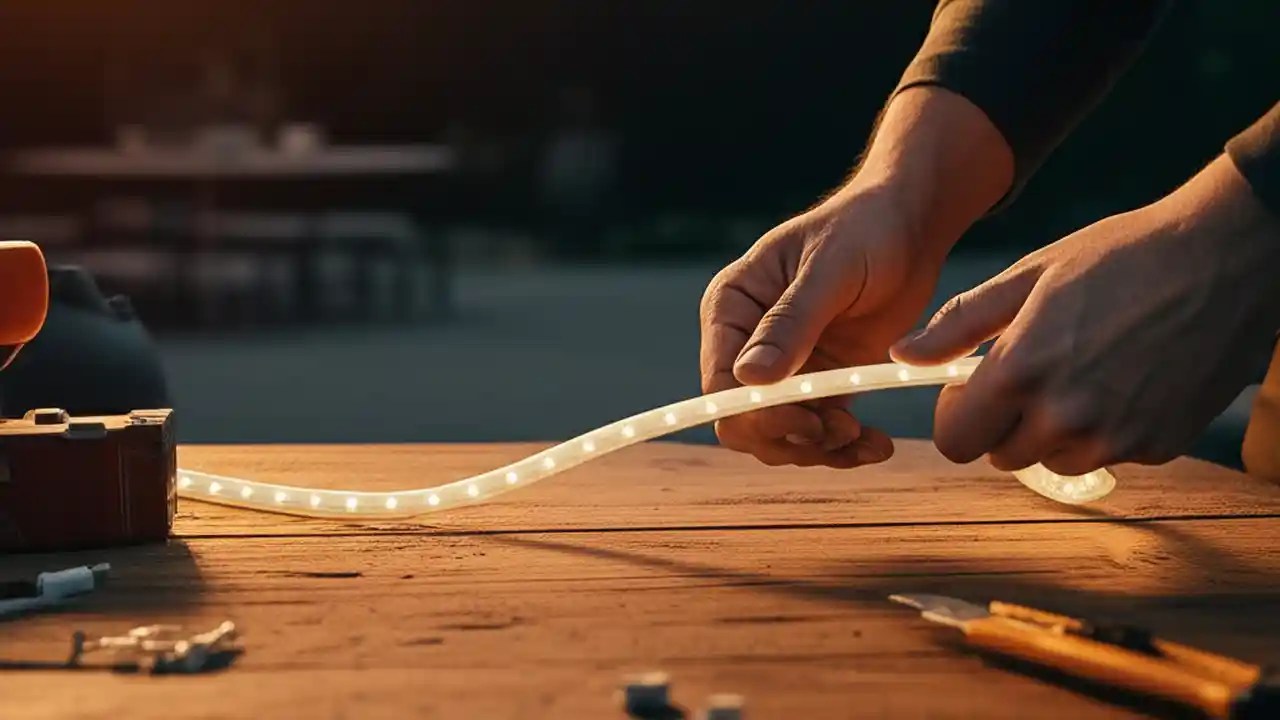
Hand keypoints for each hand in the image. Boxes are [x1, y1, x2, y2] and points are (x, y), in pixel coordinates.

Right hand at [699, 182, 946, 467]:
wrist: (910, 228)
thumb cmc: (864, 230)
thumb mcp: (829, 270)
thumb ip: (790, 322)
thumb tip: (749, 378)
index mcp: (732, 307)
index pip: (720, 381)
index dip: (756, 413)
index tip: (808, 420)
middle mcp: (748, 342)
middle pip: (743, 419)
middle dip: (788, 436)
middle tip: (841, 430)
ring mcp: (784, 367)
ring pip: (780, 436)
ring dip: (819, 449)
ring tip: (864, 437)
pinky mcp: (822, 383)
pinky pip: (819, 433)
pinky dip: (844, 448)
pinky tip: (876, 444)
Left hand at [892, 155, 1279, 473]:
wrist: (1226, 255)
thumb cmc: (1121, 256)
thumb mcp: (1029, 276)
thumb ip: (959, 325)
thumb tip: (902, 355)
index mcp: (1022, 372)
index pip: (954, 442)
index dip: (958, 415)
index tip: (973, 389)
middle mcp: (1066, 416)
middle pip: (1000, 456)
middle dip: (1004, 421)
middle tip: (1032, 371)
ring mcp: (1116, 438)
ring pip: (1052, 461)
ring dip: (1053, 431)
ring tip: (1081, 370)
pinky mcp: (1158, 446)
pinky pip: (1108, 456)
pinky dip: (1106, 430)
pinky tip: (1125, 378)